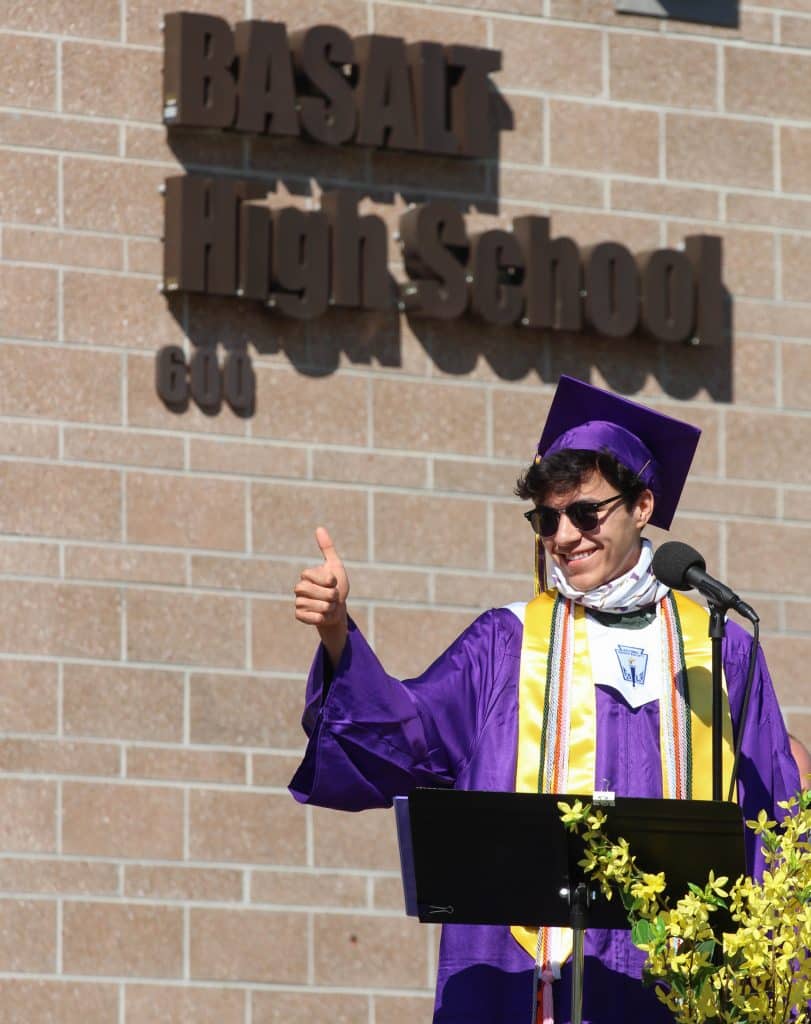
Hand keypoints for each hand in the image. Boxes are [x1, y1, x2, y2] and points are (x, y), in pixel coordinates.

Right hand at [294, 526, 349, 666]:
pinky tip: (322, 615)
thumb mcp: (335, 566)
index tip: (334, 582)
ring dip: (329, 607)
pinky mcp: (299, 615)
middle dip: (332, 596)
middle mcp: (299, 587)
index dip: (330, 581)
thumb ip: (327, 548)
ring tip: (329, 605)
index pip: (318, 577)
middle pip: (316, 592)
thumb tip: (319, 528)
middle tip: (334, 596)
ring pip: (317, 606)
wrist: (338, 608)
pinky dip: (321, 617)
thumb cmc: (337, 586)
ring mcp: (298, 601)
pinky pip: (311, 617)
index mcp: (307, 574)